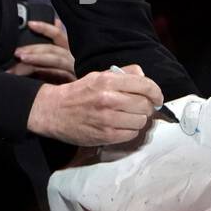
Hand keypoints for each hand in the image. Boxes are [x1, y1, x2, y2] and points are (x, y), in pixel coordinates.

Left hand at [7, 17, 75, 82]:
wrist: (80, 103)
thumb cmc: (65, 81)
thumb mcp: (57, 64)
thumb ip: (54, 46)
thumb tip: (56, 22)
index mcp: (68, 51)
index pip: (58, 34)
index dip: (45, 28)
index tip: (30, 24)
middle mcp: (72, 59)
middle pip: (53, 49)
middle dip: (34, 49)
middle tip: (17, 52)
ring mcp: (74, 71)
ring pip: (55, 60)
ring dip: (37, 59)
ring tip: (22, 60)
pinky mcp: (74, 83)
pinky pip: (59, 77)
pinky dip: (45, 74)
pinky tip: (33, 76)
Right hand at [26, 63, 161, 146]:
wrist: (53, 112)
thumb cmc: (78, 93)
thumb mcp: (97, 76)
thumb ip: (122, 74)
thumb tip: (143, 75)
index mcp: (108, 81)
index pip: (145, 85)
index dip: (156, 92)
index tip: (157, 97)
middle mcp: (109, 99)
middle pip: (145, 104)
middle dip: (147, 106)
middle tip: (141, 107)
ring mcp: (108, 120)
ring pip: (141, 121)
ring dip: (139, 119)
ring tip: (129, 116)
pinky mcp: (106, 136)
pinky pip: (131, 134)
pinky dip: (130, 130)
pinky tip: (122, 125)